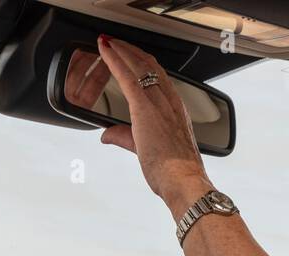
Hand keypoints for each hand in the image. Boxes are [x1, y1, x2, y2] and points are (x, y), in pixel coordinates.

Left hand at [95, 36, 212, 215]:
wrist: (184, 180)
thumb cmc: (175, 172)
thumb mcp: (147, 150)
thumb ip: (124, 138)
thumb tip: (107, 135)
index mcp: (176, 111)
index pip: (160, 79)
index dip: (145, 64)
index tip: (134, 56)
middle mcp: (170, 103)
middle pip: (151, 66)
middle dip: (132, 51)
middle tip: (116, 42)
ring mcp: (159, 103)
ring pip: (140, 65)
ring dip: (123, 50)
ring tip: (109, 42)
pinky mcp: (145, 108)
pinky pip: (128, 77)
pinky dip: (115, 61)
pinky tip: (105, 51)